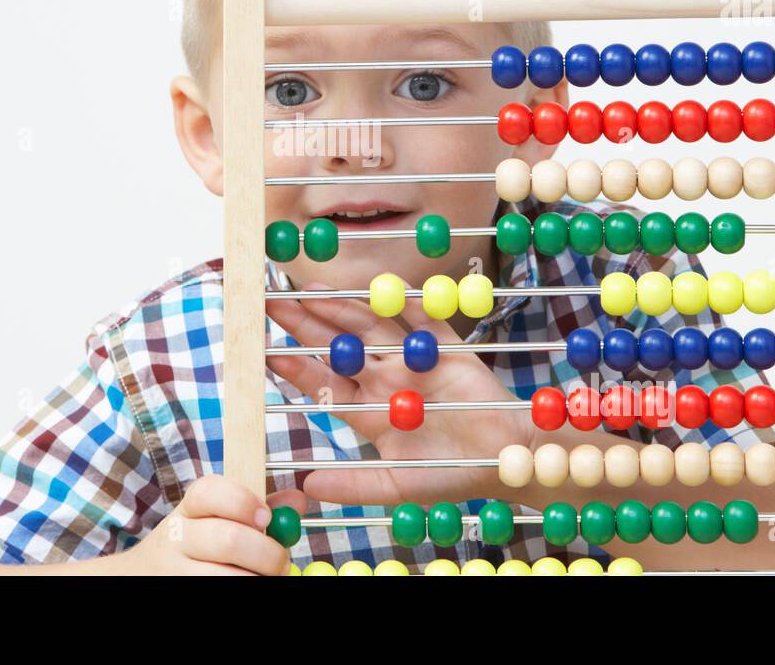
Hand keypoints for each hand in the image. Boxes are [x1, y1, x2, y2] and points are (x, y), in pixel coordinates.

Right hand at [115, 475, 307, 574]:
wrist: (141, 576)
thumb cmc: (194, 545)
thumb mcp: (215, 519)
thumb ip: (256, 508)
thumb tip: (297, 501)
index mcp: (189, 508)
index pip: (209, 491)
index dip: (243, 502)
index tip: (266, 518)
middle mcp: (176, 537)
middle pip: (226, 539)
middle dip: (266, 553)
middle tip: (282, 563)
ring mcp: (173, 571)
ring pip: (221, 577)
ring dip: (255, 580)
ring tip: (265, 579)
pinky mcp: (176, 591)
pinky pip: (216, 595)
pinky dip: (243, 591)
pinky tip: (247, 587)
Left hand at [266, 280, 533, 507]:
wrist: (507, 459)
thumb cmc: (452, 474)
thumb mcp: (398, 486)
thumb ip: (354, 486)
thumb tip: (306, 487)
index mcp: (370, 410)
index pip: (326, 384)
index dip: (297, 369)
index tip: (267, 355)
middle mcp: (386, 379)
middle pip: (339, 346)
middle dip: (307, 325)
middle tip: (272, 302)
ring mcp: (414, 360)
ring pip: (372, 327)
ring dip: (342, 307)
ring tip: (311, 290)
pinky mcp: (448, 349)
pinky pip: (425, 320)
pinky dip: (408, 303)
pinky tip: (384, 286)